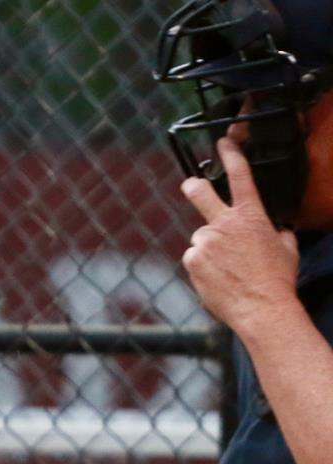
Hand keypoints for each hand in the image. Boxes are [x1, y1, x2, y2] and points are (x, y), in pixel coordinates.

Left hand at [180, 137, 301, 336]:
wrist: (261, 307)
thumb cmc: (277, 278)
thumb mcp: (286, 247)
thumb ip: (277, 232)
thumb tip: (276, 229)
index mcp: (250, 215)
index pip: (240, 176)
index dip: (231, 154)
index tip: (223, 142)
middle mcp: (223, 223)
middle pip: (200, 193)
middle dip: (193, 185)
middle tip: (190, 184)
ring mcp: (205, 242)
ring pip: (202, 240)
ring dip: (211, 250)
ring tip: (229, 270)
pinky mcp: (192, 260)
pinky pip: (196, 259)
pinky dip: (204, 267)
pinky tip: (219, 279)